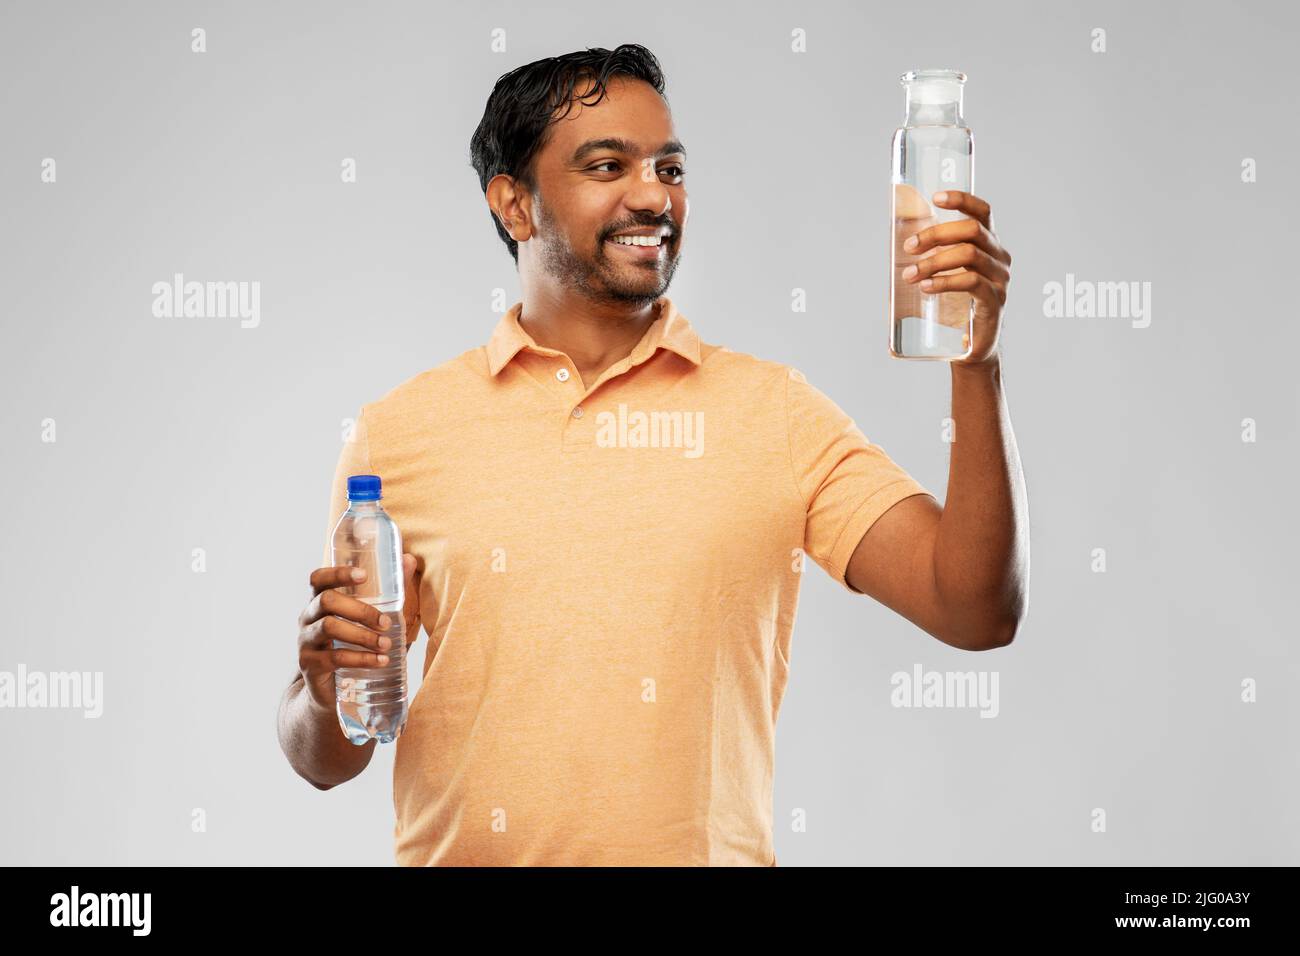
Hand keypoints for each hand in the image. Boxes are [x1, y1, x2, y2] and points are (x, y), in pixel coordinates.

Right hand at [296, 553, 422, 712]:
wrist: (331, 691)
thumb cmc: (355, 646)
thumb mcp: (373, 619)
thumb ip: (391, 592)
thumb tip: (409, 559)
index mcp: (320, 602)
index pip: (319, 578)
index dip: (338, 573)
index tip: (364, 575)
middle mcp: (308, 618)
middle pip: (326, 600)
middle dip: (361, 610)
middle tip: (386, 623)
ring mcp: (305, 641)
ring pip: (329, 627)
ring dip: (363, 635)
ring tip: (386, 645)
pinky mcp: (309, 665)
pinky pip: (334, 657)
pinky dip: (361, 658)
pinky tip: (381, 662)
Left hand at [900, 190, 1011, 366]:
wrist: (970, 348)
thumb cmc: (952, 307)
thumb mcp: (942, 275)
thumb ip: (930, 255)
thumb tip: (897, 236)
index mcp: (989, 245)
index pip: (982, 212)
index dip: (962, 199)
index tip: (935, 197)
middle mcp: (999, 257)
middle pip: (971, 231)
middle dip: (936, 235)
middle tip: (908, 248)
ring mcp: (1000, 279)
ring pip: (968, 255)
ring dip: (933, 261)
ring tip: (909, 274)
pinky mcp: (994, 301)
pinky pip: (971, 282)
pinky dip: (944, 282)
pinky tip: (926, 287)